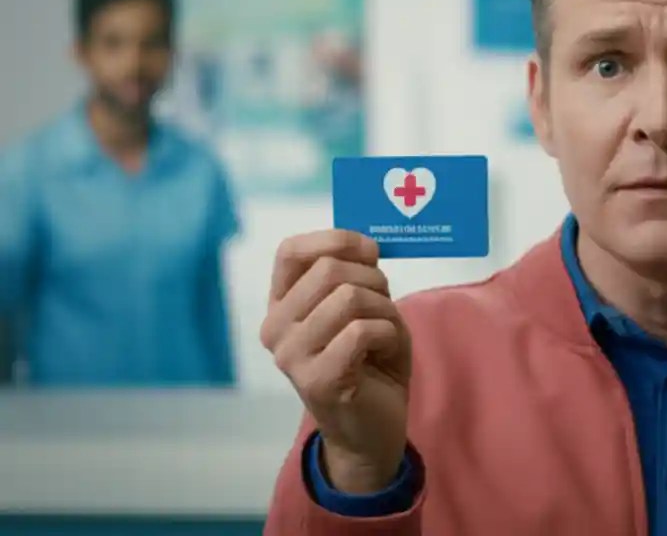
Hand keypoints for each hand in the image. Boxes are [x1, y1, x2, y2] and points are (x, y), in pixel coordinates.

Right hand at [260, 230, 411, 492]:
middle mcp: (275, 328)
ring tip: (386, 333)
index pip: (291, 251)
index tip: (371, 252)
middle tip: (385, 307)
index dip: (336, 240)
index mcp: (281, 305)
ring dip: (385, 310)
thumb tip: (365, 244)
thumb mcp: (363, 308)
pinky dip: (389, 333)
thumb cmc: (370, 362)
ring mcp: (291, 356)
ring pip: (348, 297)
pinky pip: (362, 331)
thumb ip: (355, 275)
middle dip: (373, 280)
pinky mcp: (317, 380)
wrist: (372, 429)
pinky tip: (384, 352)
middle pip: (329, 270)